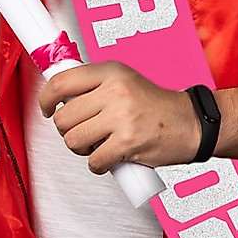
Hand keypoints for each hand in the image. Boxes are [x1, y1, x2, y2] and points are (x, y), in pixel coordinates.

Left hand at [38, 62, 200, 172]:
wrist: (192, 123)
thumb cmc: (157, 107)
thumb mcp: (126, 81)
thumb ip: (95, 86)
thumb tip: (58, 97)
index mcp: (112, 72)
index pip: (62, 81)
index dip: (45, 98)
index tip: (47, 108)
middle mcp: (115, 91)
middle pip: (63, 117)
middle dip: (69, 130)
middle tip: (86, 130)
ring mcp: (121, 117)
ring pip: (73, 141)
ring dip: (83, 149)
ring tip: (101, 143)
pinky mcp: (126, 142)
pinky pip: (93, 162)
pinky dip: (99, 165)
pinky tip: (113, 156)